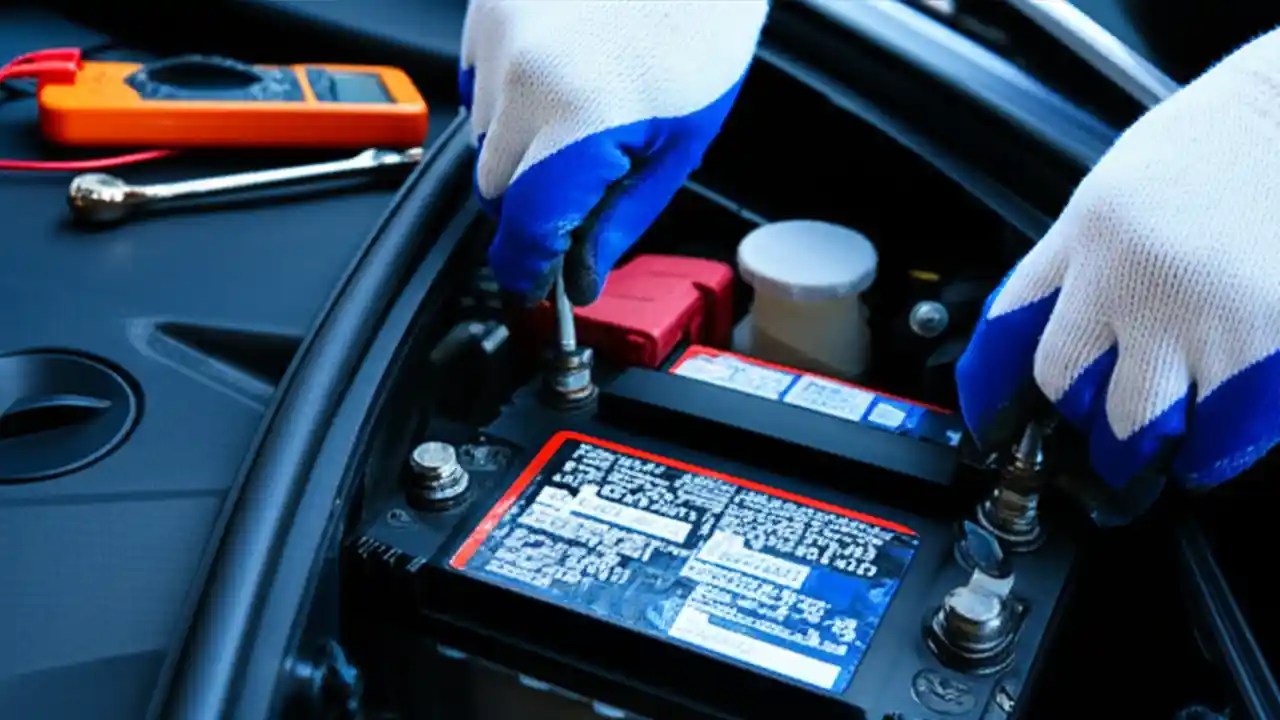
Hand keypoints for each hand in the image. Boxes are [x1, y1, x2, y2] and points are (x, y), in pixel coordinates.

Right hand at [459, 0, 767, 303]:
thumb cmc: (700, 27)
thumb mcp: (679, 144)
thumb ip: (620, 217)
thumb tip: (578, 274)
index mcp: (583, 114)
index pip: (525, 224)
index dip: (526, 267)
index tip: (532, 284)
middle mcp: (525, 73)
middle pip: (494, 188)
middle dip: (531, 206)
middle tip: (577, 196)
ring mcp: (498, 34)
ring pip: (481, 136)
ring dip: (518, 146)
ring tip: (578, 113)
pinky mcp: (486, 7)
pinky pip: (474, 81)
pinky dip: (505, 96)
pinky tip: (556, 77)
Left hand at [957, 28, 1279, 491]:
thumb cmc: (1221, 145)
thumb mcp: (1121, 189)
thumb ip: (1083, 259)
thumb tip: (1059, 332)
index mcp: (1087, 232)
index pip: (1008, 328)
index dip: (991, 389)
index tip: (994, 423)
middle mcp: (1130, 277)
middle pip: (1065, 386)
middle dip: (1080, 422)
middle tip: (1102, 439)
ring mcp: (1199, 312)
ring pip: (1144, 424)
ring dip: (1150, 447)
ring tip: (1165, 448)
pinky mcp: (1267, 340)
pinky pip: (1229, 427)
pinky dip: (1222, 443)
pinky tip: (1221, 433)